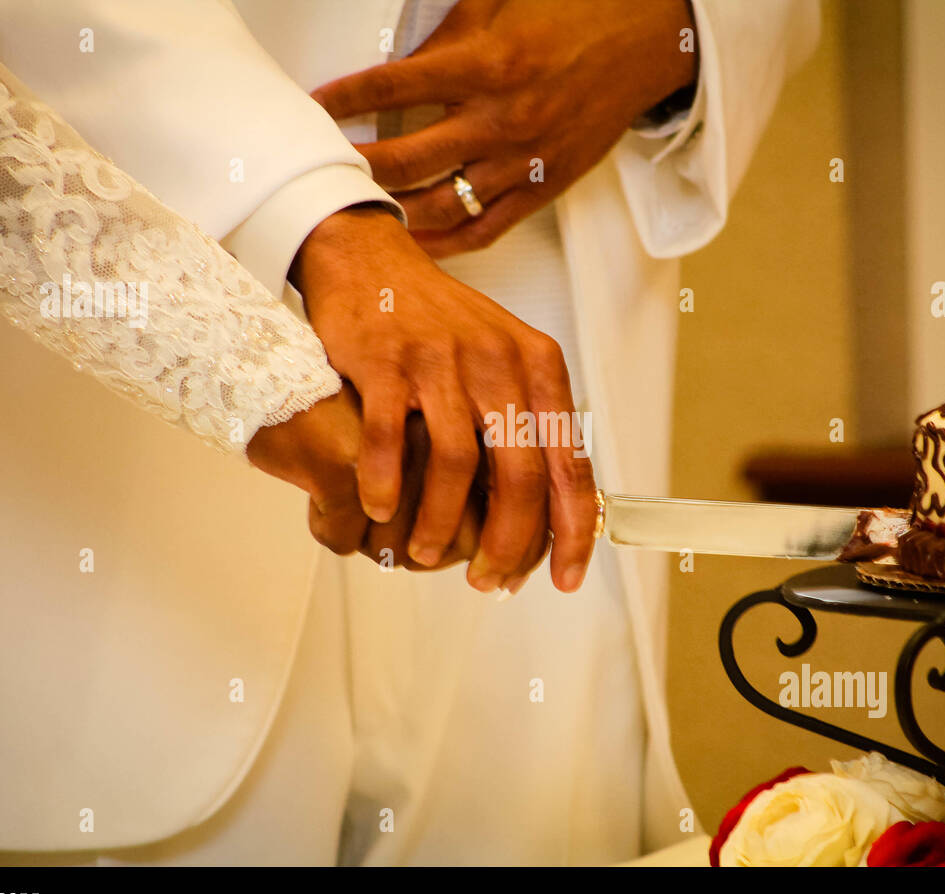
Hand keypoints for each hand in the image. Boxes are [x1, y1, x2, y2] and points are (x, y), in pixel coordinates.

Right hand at [291, 206, 595, 591]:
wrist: (372, 262)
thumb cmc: (441, 326)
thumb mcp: (504, 361)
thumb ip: (530, 424)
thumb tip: (555, 511)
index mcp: (539, 367)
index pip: (569, 464)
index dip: (572, 531)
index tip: (565, 578)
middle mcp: (498, 362)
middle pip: (519, 475)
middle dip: (507, 543)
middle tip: (488, 582)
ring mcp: (440, 361)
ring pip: (455, 465)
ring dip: (439, 523)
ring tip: (425, 555)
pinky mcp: (385, 360)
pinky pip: (387, 440)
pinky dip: (384, 485)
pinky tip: (379, 510)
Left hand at [314, 0, 697, 257]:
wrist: (645, 41)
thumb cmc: (576, 14)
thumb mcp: (499, 4)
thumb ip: (442, 34)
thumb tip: (390, 61)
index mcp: (484, 64)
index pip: (391, 86)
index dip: (343, 100)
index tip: (312, 108)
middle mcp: (500, 119)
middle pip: (404, 159)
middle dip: (353, 166)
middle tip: (321, 168)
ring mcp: (521, 162)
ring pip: (438, 204)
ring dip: (390, 208)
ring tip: (357, 205)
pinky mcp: (543, 188)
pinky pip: (483, 229)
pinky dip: (443, 241)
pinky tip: (412, 238)